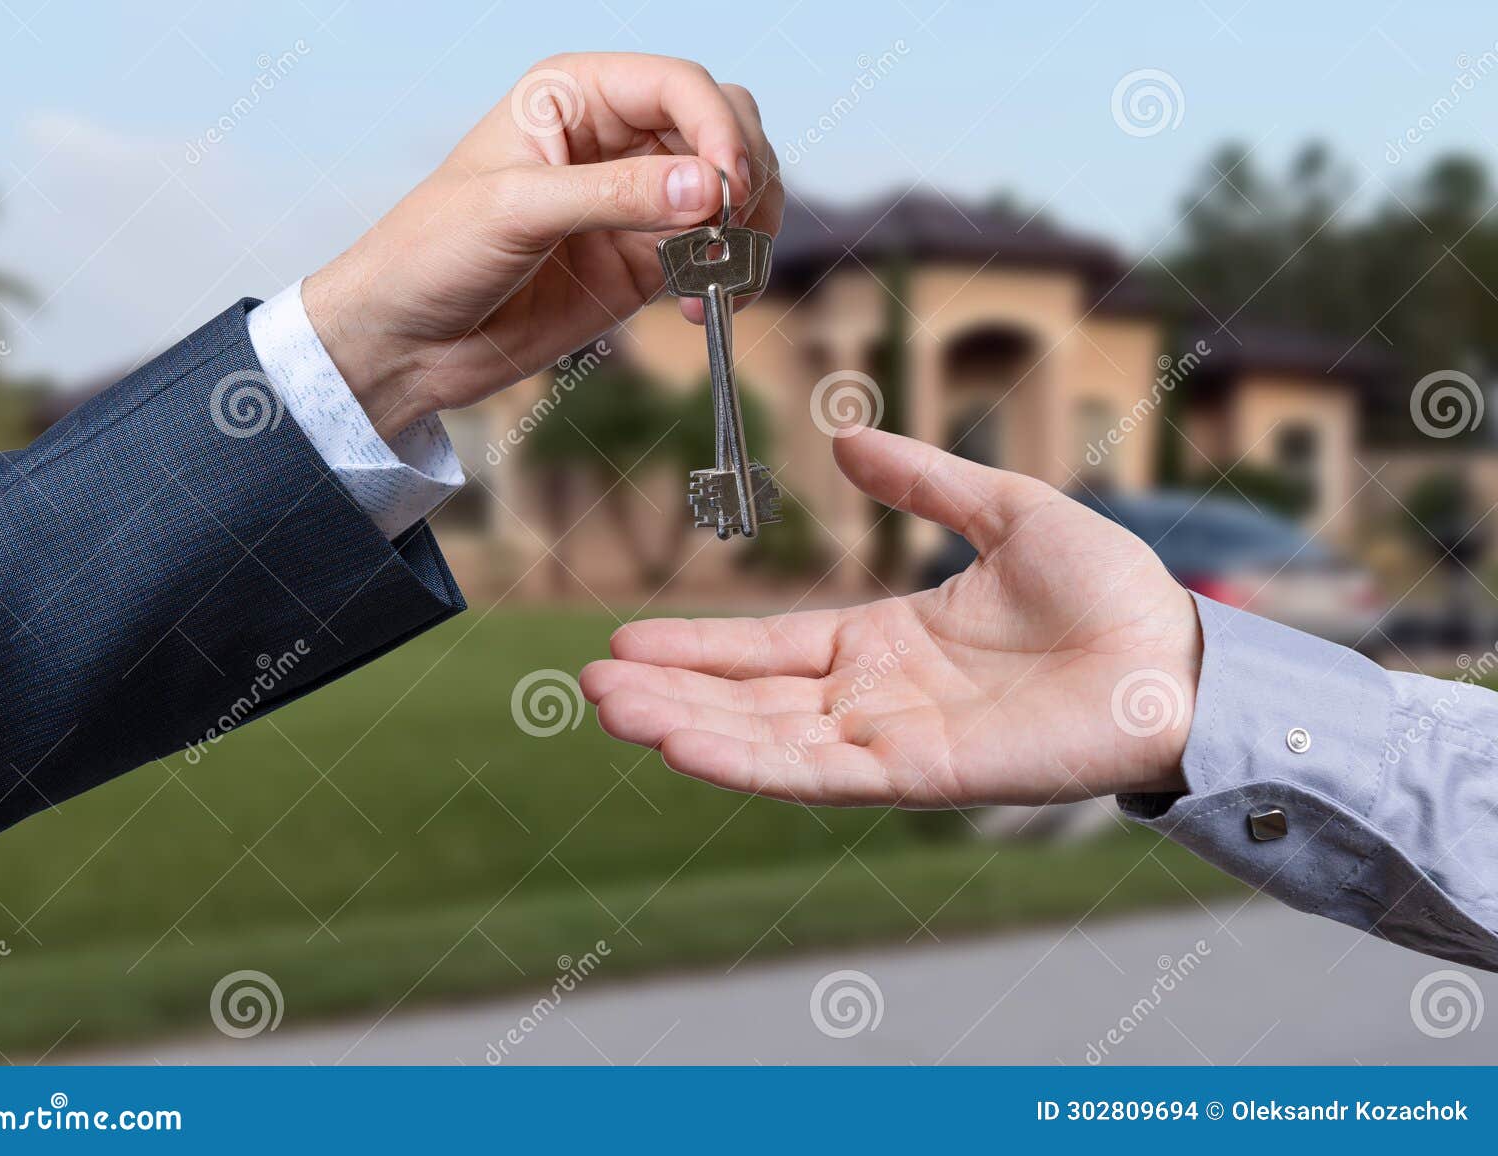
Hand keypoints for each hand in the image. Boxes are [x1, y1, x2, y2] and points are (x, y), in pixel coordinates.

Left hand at [303, 52, 781, 439]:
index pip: (680, 85)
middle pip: (723, 127)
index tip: (728, 187)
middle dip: (744, 174)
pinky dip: (729, 277)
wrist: (405, 341)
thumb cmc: (430, 254)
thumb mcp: (515, 212)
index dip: (718, 128)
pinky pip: (714, 255)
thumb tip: (709, 189)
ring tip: (721, 277)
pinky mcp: (643, 262)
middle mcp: (614, 139)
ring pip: (732, 190)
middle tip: (731, 234)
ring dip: (747, 230)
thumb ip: (613, 196)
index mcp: (574, 96)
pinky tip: (704, 305)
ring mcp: (634, 202)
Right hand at [580, 428, 1202, 807]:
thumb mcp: (1005, 511)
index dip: (699, 646)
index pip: (769, 649)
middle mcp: (875, 698)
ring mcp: (891, 741)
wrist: (1179, 656)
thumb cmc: (1109, 590)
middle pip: (749, 700)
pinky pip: (814, 772)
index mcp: (886, 641)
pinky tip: (681, 744)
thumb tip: (847, 444)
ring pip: (766, 739)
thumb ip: (925, 481)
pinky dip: (745, 761)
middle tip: (591, 686)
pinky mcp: (918, 775)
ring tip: (610, 709)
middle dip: (670, 693)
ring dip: (686, 725)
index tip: (627, 637)